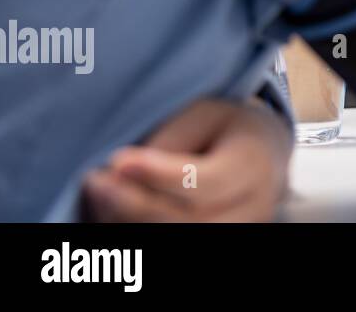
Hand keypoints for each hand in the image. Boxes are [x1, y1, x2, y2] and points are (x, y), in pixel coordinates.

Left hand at [83, 98, 293, 221]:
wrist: (261, 155)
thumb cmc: (225, 128)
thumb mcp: (203, 114)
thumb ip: (171, 141)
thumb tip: (124, 174)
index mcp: (254, 163)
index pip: (206, 181)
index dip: (159, 175)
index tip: (118, 161)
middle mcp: (254, 206)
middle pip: (188, 221)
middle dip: (134, 205)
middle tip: (94, 181)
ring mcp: (240, 231)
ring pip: (178, 237)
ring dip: (129, 222)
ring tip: (99, 195)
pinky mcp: (221, 241)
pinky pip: (173, 242)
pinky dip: (136, 229)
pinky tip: (110, 213)